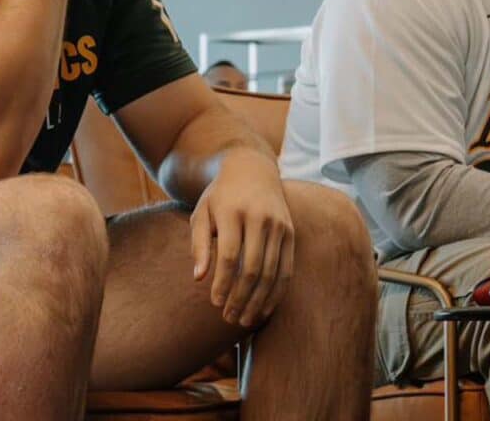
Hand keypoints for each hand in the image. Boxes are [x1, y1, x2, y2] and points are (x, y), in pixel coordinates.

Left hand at [190, 148, 294, 328]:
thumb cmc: (220, 196)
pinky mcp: (290, 232)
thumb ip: (199, 244)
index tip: (215, 303)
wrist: (252, 169)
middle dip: (240, 297)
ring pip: (271, 272)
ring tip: (245, 319)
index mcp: (233, 213)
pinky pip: (286, 268)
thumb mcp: (202, 213)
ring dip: (258, 300)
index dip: (223, 283)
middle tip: (229, 317)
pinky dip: (276, 292)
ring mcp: (279, 225)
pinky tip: (264, 309)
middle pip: (252, 268)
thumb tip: (199, 278)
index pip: (229, 256)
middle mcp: (259, 218)